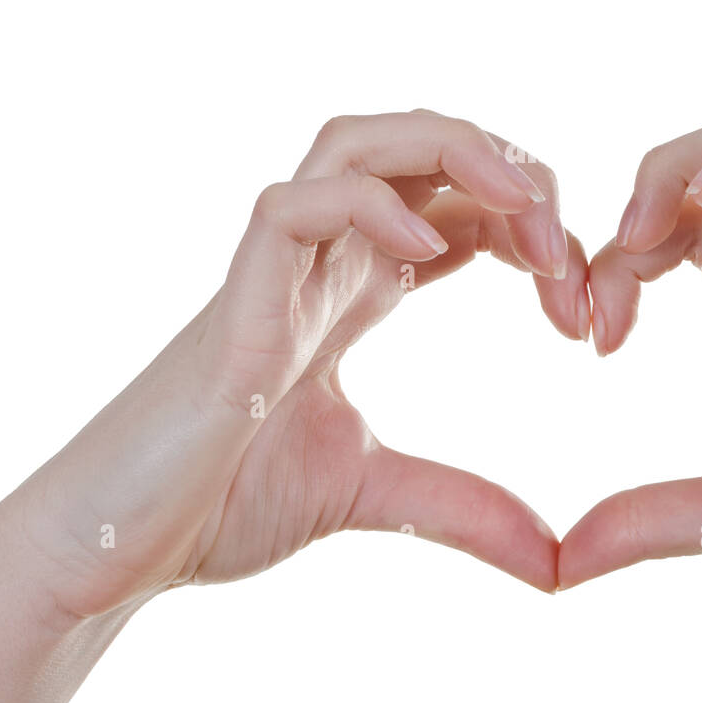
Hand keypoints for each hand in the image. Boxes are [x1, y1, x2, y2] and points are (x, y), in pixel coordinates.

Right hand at [12, 110, 589, 616]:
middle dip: (510, 173)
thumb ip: (465, 508)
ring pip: (358, 141)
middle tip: (565, 252)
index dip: (535, 230)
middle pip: (421, 144)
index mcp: (358, 287)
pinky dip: (365, 205)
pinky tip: (426, 253)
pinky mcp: (236, 298)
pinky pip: (295, 206)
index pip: (460, 204)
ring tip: (524, 211)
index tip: (583, 310)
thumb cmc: (222, 502)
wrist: (118, 548)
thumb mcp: (376, 493)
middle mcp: (323, 258)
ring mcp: (276, 267)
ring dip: (455, 153)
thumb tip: (557, 561)